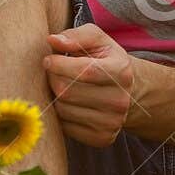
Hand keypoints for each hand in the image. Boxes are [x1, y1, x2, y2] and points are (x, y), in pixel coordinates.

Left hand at [44, 24, 135, 146]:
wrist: (126, 91)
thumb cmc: (105, 60)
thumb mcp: (98, 40)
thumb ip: (77, 36)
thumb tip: (53, 40)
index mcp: (122, 72)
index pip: (84, 71)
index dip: (59, 64)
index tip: (48, 59)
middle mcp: (120, 100)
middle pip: (69, 91)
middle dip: (53, 79)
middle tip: (53, 72)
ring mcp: (112, 122)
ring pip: (63, 109)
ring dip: (54, 96)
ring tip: (60, 86)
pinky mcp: (101, 138)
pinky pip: (65, 127)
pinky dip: (59, 114)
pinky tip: (67, 103)